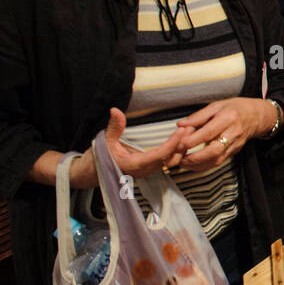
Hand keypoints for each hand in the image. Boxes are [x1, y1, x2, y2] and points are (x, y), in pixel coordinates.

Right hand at [68, 108, 187, 187]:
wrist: (92, 174)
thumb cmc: (98, 158)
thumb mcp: (104, 141)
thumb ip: (113, 127)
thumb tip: (115, 110)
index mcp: (134, 165)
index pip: (159, 155)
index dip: (172, 144)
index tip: (181, 131)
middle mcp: (145, 170)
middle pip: (169, 158)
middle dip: (181, 143)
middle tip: (191, 127)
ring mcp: (149, 170)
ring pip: (170, 160)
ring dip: (180, 146)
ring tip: (190, 129)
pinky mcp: (150, 167)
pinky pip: (167, 159)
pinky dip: (176, 149)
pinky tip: (182, 137)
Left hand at [173, 98, 273, 172]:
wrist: (257, 116)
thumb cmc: (236, 108)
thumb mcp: (217, 105)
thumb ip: (199, 116)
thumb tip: (182, 124)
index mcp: (228, 117)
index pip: (209, 131)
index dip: (193, 140)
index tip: (180, 143)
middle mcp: (233, 132)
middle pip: (215, 150)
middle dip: (195, 157)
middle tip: (180, 158)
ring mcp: (235, 144)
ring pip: (217, 159)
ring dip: (198, 164)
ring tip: (184, 163)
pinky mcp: (235, 152)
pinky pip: (219, 162)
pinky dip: (205, 165)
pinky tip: (194, 164)